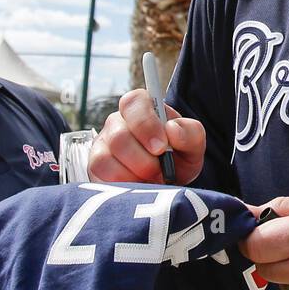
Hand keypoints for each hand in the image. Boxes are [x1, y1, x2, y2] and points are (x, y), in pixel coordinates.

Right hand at [87, 87, 206, 185]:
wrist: (167, 184)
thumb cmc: (178, 158)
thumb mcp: (193, 146)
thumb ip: (190, 133)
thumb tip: (172, 129)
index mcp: (141, 108)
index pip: (133, 102)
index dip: (145, 124)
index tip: (161, 147)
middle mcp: (117, 122)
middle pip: (119, 136)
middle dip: (143, 160)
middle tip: (159, 171)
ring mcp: (102, 145)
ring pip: (106, 158)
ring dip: (133, 175)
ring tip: (150, 180)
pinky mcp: (95, 168)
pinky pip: (100, 177)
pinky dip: (123, 186)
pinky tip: (137, 186)